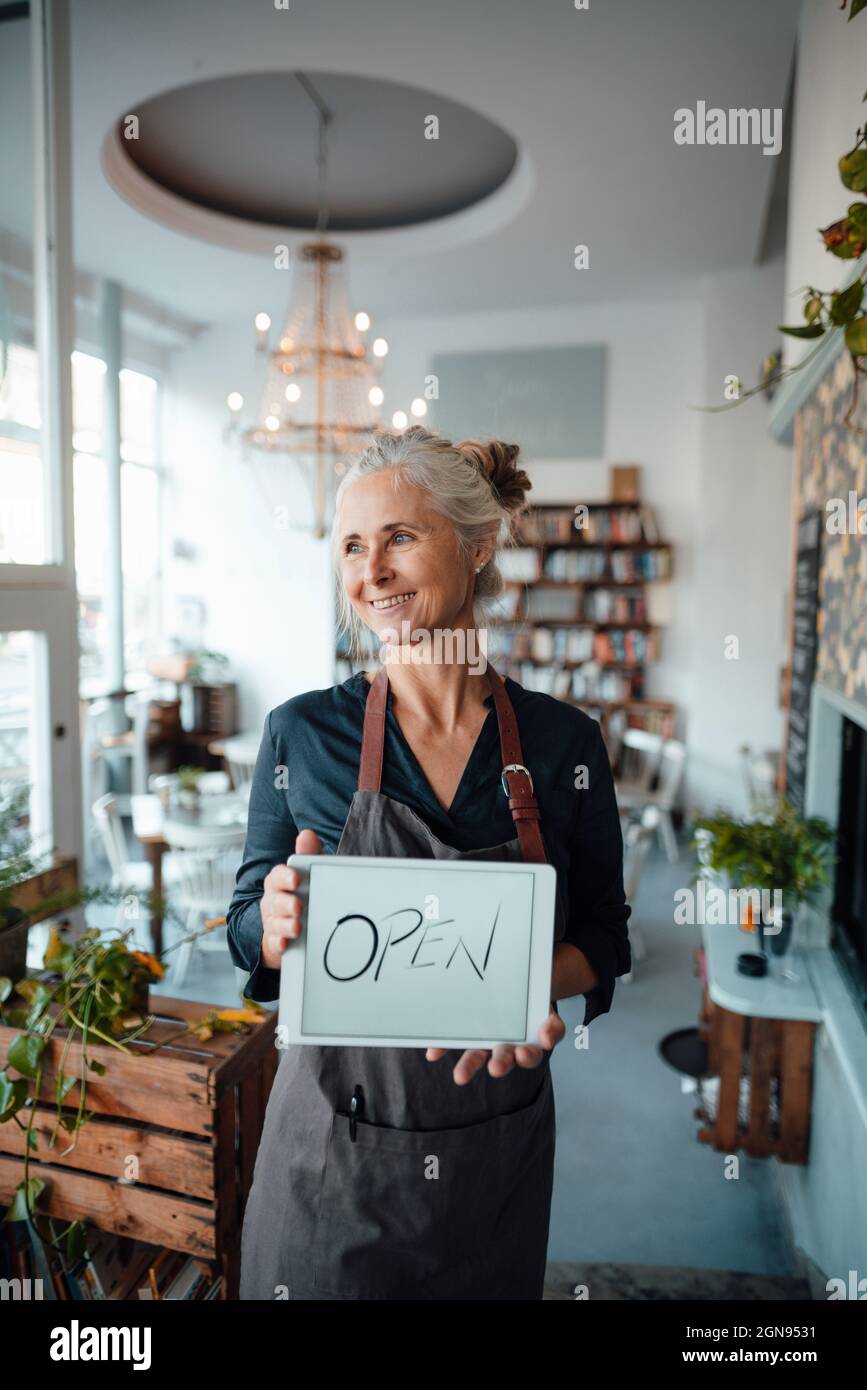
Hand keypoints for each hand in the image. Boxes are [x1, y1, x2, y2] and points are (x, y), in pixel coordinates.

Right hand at [259, 828, 321, 969]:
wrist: (296, 927)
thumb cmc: (304, 893)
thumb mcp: (310, 873)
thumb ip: (308, 854)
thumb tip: (307, 834)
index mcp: (279, 882)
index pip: (277, 876)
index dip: (285, 877)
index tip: (296, 879)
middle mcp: (272, 901)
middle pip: (275, 900)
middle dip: (286, 903)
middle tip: (299, 906)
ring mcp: (273, 921)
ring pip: (274, 922)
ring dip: (285, 925)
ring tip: (297, 927)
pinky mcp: (276, 940)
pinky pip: (274, 942)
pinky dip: (280, 943)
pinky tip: (286, 943)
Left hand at [425, 1003, 566, 1085]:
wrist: (519, 990)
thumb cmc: (535, 1008)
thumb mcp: (549, 1016)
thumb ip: (552, 1028)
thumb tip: (547, 1039)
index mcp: (527, 1043)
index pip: (529, 1055)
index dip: (526, 1057)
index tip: (522, 1055)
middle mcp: (505, 1046)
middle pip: (502, 1058)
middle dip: (500, 1064)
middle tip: (495, 1069)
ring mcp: (485, 1040)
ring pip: (477, 1054)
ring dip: (469, 1064)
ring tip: (460, 1076)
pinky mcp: (467, 1032)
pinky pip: (452, 1041)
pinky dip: (442, 1047)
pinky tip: (432, 1053)